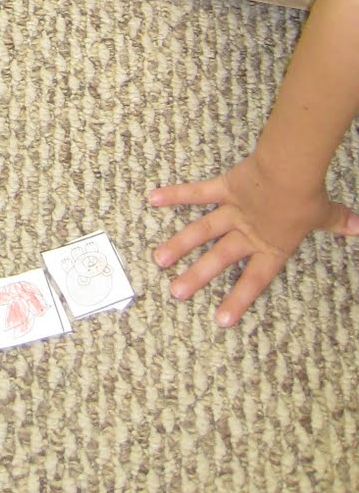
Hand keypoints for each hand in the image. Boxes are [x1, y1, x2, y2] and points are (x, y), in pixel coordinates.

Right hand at [149, 153, 358, 325]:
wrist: (290, 172)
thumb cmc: (309, 196)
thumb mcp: (327, 214)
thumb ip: (339, 223)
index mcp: (272, 246)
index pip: (254, 279)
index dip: (238, 300)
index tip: (221, 320)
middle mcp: (248, 233)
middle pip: (219, 258)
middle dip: (196, 276)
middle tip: (175, 292)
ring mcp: (233, 211)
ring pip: (201, 231)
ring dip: (179, 245)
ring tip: (158, 259)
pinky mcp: (224, 187)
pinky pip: (197, 192)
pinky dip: (175, 195)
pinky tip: (153, 199)